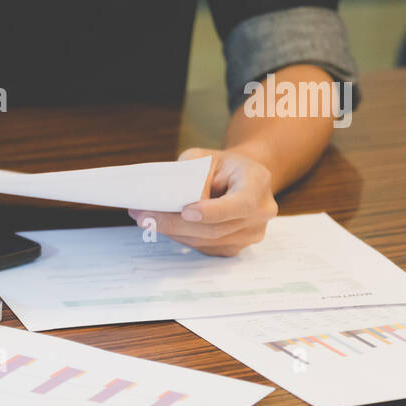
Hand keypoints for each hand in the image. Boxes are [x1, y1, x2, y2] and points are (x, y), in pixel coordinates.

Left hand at [127, 147, 277, 255]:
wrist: (239, 178)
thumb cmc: (220, 165)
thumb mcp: (205, 158)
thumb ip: (191, 175)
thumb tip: (174, 201)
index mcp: (258, 183)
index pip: (241, 204)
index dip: (214, 211)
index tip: (186, 211)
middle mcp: (261, 212)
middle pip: (216, 228)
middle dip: (176, 224)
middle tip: (144, 217)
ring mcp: (251, 234)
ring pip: (206, 241)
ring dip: (172, 232)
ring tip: (144, 219)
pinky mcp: (235, 247)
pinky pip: (204, 247)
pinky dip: (180, 238)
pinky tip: (163, 226)